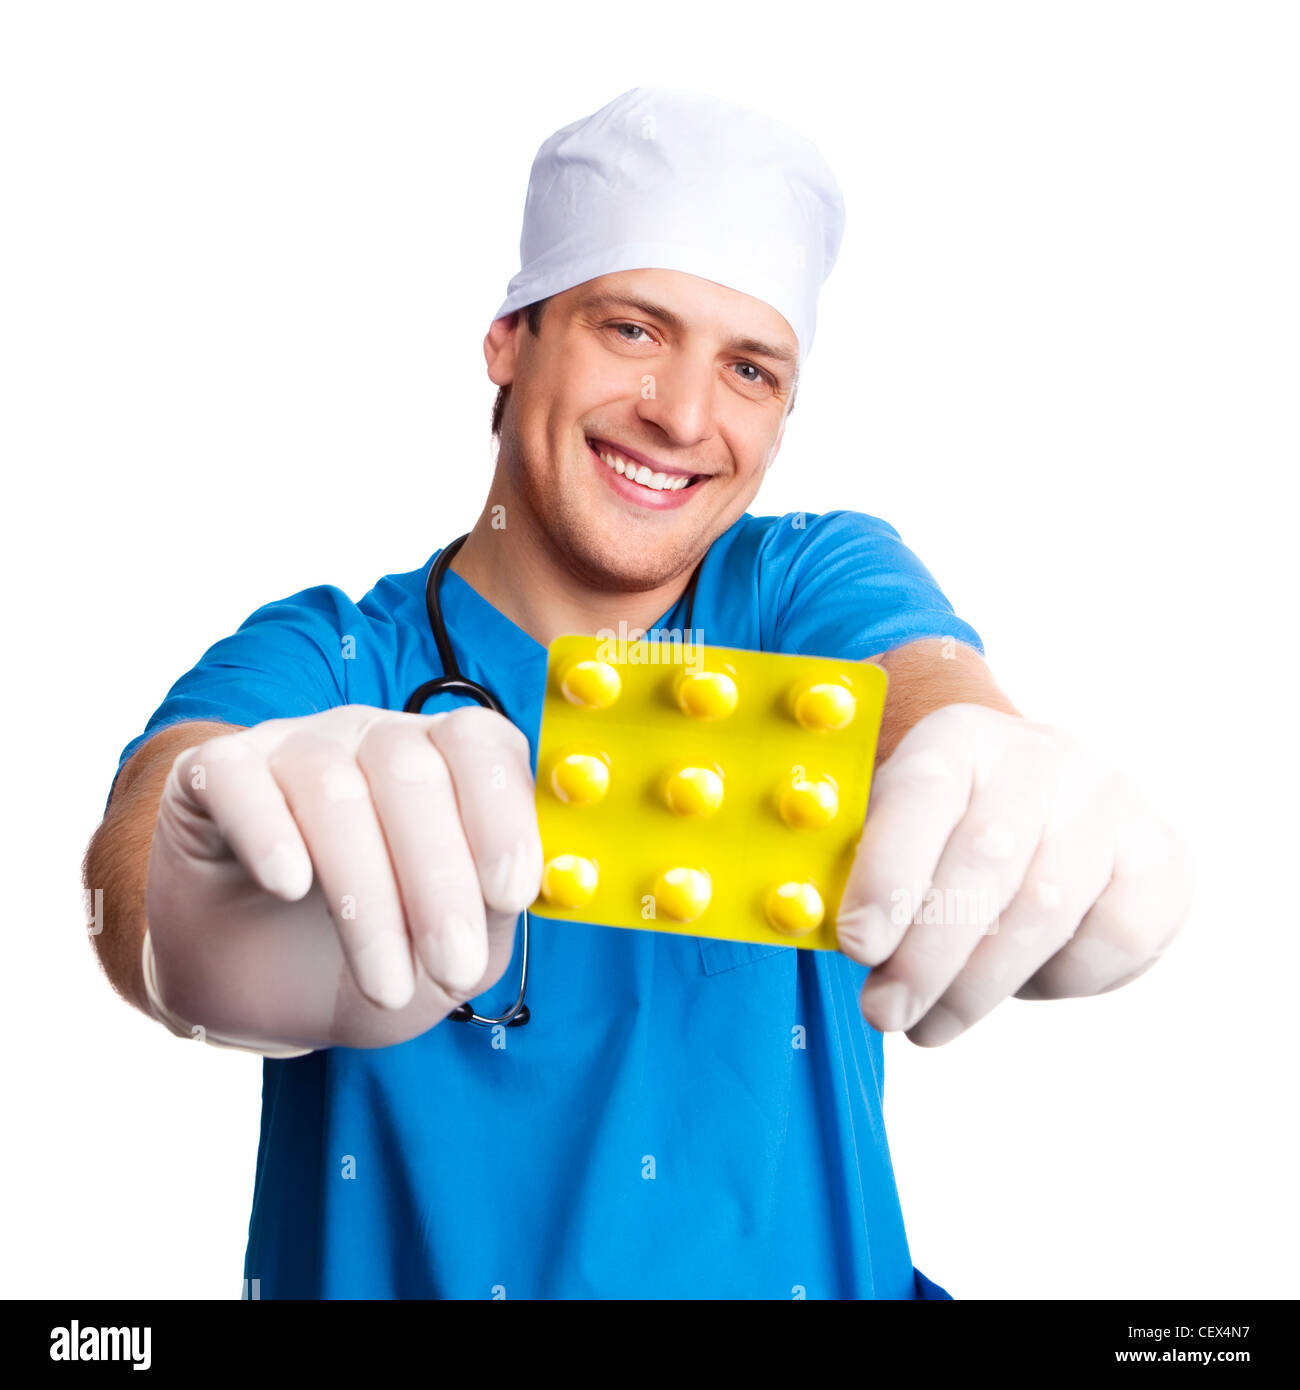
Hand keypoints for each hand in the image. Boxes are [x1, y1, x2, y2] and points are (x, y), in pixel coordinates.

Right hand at [145, 704, 541, 1048]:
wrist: (258, 991)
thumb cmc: (371, 955)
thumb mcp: (452, 946)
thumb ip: (495, 906)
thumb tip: (538, 883)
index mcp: (440, 760)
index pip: (481, 745)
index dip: (502, 813)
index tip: (512, 894)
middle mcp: (368, 738)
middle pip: (410, 770)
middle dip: (439, 879)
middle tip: (453, 969)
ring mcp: (288, 747)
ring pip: (332, 788)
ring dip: (365, 897)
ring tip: (385, 985)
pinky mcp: (212, 775)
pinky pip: (239, 780)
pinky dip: (268, 831)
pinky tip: (289, 884)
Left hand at [835, 703, 1192, 1045]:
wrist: (1034, 795)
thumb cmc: (940, 828)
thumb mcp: (889, 824)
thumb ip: (855, 866)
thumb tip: (808, 923)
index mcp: (957, 739)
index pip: (921, 796)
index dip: (887, 875)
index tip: (857, 947)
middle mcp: (1040, 758)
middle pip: (985, 862)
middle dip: (926, 956)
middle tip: (886, 1013)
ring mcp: (1109, 803)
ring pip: (1044, 911)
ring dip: (977, 986)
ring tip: (930, 1024)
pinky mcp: (1160, 857)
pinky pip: (1111, 938)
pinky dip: (1058, 980)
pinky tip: (1019, 982)